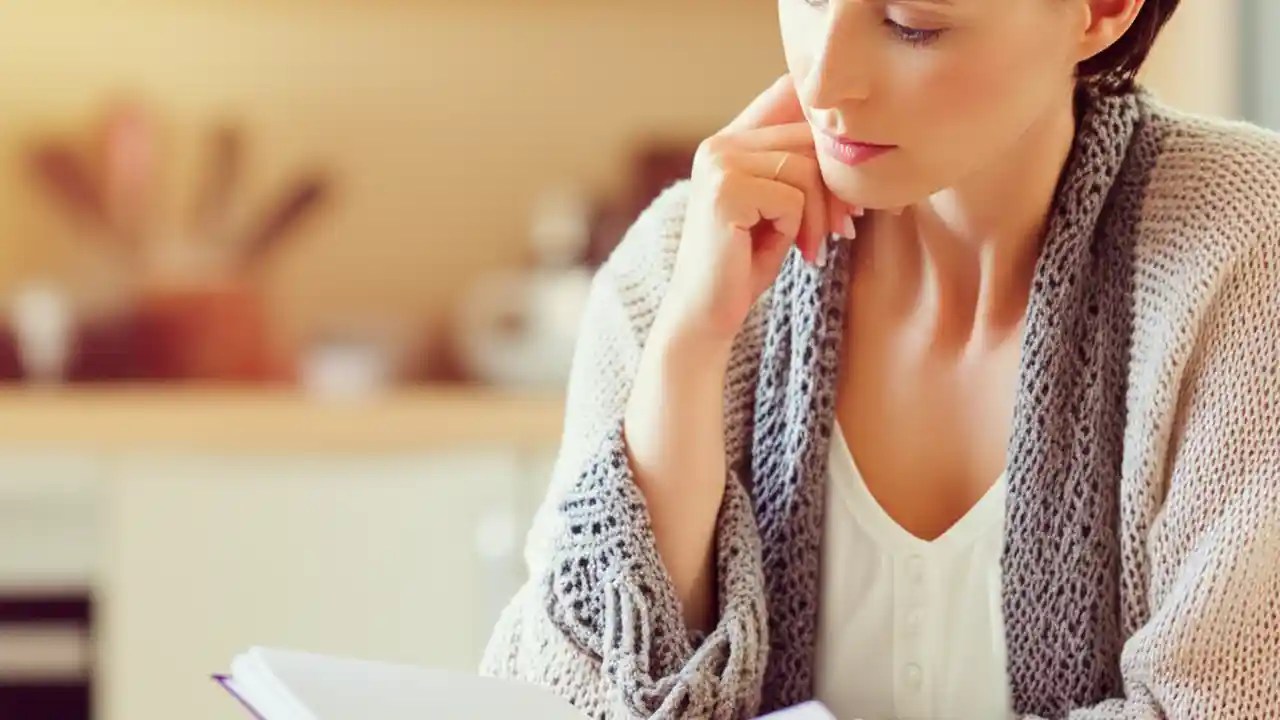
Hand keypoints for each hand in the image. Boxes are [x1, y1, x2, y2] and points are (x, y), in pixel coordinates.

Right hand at [658, 73, 856, 349]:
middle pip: (808, 136)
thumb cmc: (746, 264)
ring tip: (817, 246)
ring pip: (806, 169)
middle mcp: (720, 144)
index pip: (790, 92)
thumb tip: (859, 139)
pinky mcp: (725, 191)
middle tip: (848, 224)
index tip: (850, 181)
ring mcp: (718, 164)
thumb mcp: (779, 207)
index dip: (830, 128)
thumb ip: (801, 167)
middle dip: (838, 184)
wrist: (706, 314)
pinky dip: (804, 229)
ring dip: (823, 214)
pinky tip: (797, 253)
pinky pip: (793, 198)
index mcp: (730, 140)